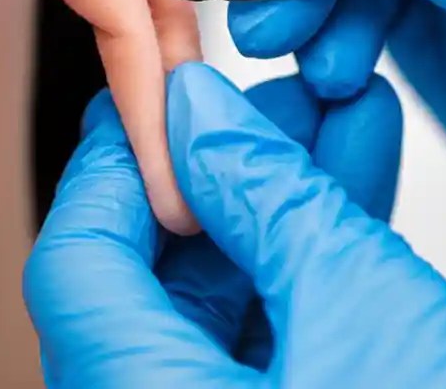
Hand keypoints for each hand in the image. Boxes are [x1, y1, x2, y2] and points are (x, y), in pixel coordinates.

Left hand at [24, 63, 445, 387]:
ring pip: (212, 313)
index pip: (77, 267)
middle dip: (214, 178)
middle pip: (144, 286)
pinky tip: (354, 194)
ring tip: (330, 127)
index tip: (160, 96)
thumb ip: (271, 195)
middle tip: (268, 104)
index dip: (114, 162)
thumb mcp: (368, 306)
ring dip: (269, 214)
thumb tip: (204, 116)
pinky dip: (303, 272)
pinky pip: (265, 349)